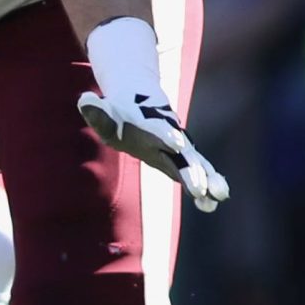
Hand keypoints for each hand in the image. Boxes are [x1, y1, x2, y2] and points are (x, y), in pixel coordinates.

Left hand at [78, 88, 229, 211]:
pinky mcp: (186, 159)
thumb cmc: (120, 115)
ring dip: (208, 179)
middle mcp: (170, 138)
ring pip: (197, 164)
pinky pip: (199, 173)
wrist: (141, 102)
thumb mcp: (105, 114)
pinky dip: (208, 185)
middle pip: (184, 154)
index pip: (161, 131)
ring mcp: (181, 149)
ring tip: (219, 195)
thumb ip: (96, 111)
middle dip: (193, 169)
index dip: (168, 137)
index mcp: (151, 126)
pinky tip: (213, 204)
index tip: (178, 144)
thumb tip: (84, 100)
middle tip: (202, 187)